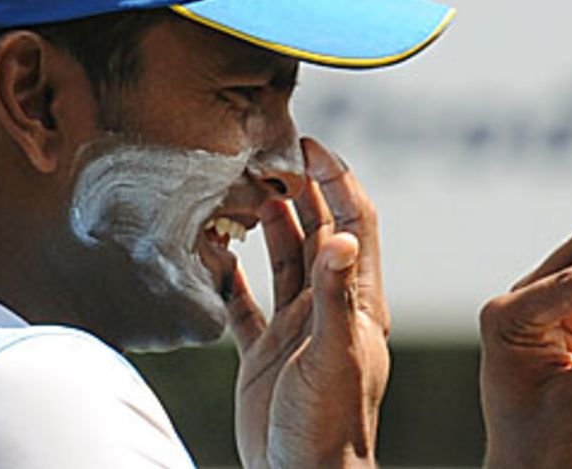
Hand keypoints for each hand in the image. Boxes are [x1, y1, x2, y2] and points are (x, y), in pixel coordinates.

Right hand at [225, 138, 388, 468]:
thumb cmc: (330, 424)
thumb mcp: (333, 353)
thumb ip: (334, 295)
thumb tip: (339, 235)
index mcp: (356, 300)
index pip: (353, 221)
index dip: (336, 179)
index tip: (310, 146)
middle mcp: (327, 306)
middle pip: (317, 230)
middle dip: (299, 190)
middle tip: (269, 155)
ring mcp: (296, 327)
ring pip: (283, 259)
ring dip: (269, 224)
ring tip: (245, 188)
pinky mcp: (265, 352)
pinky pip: (245, 303)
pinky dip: (230, 277)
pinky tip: (214, 253)